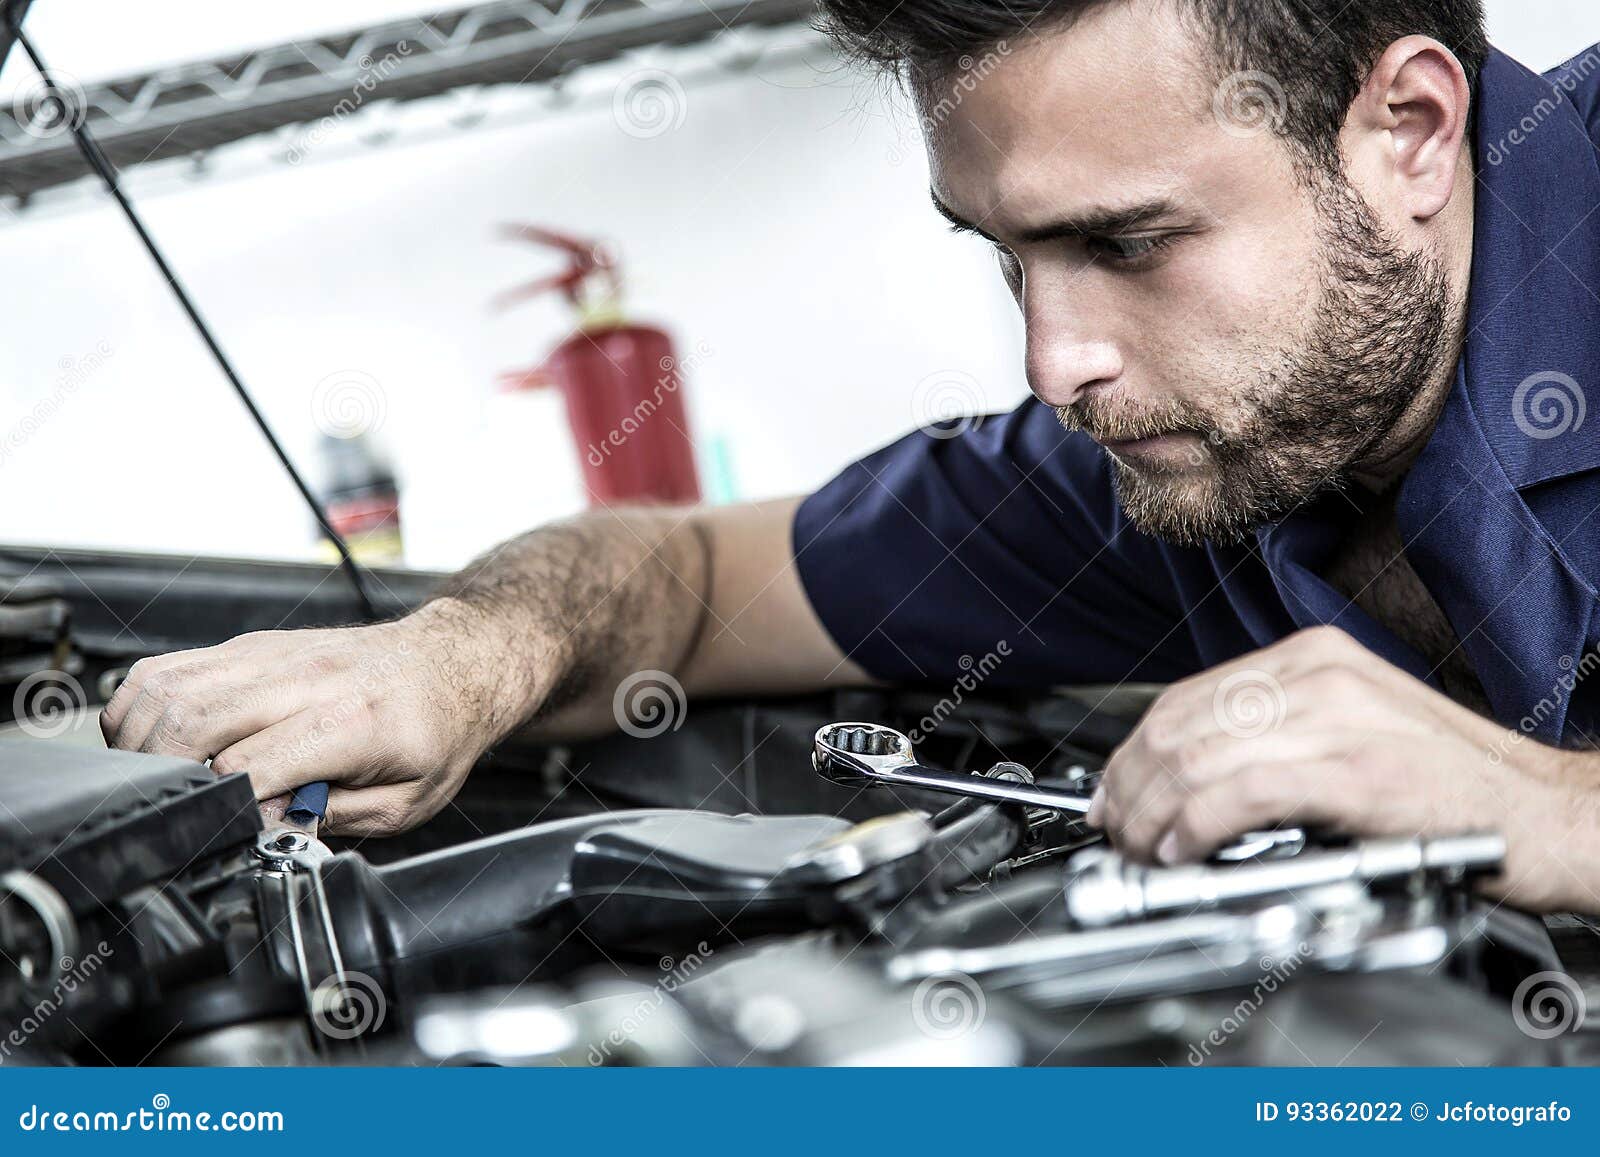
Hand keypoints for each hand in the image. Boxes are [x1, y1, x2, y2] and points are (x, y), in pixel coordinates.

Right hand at [101, 600, 504, 835]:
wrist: (453, 661)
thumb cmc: (436, 728)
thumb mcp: (408, 801)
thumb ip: (335, 819)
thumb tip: (271, 830)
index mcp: (348, 722)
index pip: (247, 767)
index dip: (228, 811)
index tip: (241, 828)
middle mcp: (303, 679)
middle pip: (189, 724)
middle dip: (167, 779)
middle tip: (185, 810)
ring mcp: (270, 655)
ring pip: (166, 690)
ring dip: (142, 742)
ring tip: (163, 779)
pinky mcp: (251, 646)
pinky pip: (169, 668)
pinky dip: (142, 706)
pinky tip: (159, 740)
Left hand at [1086, 625, 1599, 912]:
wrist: (1546, 814)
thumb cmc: (1453, 786)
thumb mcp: (1350, 733)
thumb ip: (1273, 741)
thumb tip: (1188, 781)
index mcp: (1310, 658)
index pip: (1185, 696)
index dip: (1133, 752)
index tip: (1114, 795)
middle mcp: (1317, 675)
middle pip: (1177, 724)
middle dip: (1128, 787)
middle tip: (1116, 834)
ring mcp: (1336, 718)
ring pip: (1196, 757)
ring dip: (1150, 816)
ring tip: (1141, 854)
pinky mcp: (1354, 772)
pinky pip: (1239, 792)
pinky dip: (1194, 828)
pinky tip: (1182, 853)